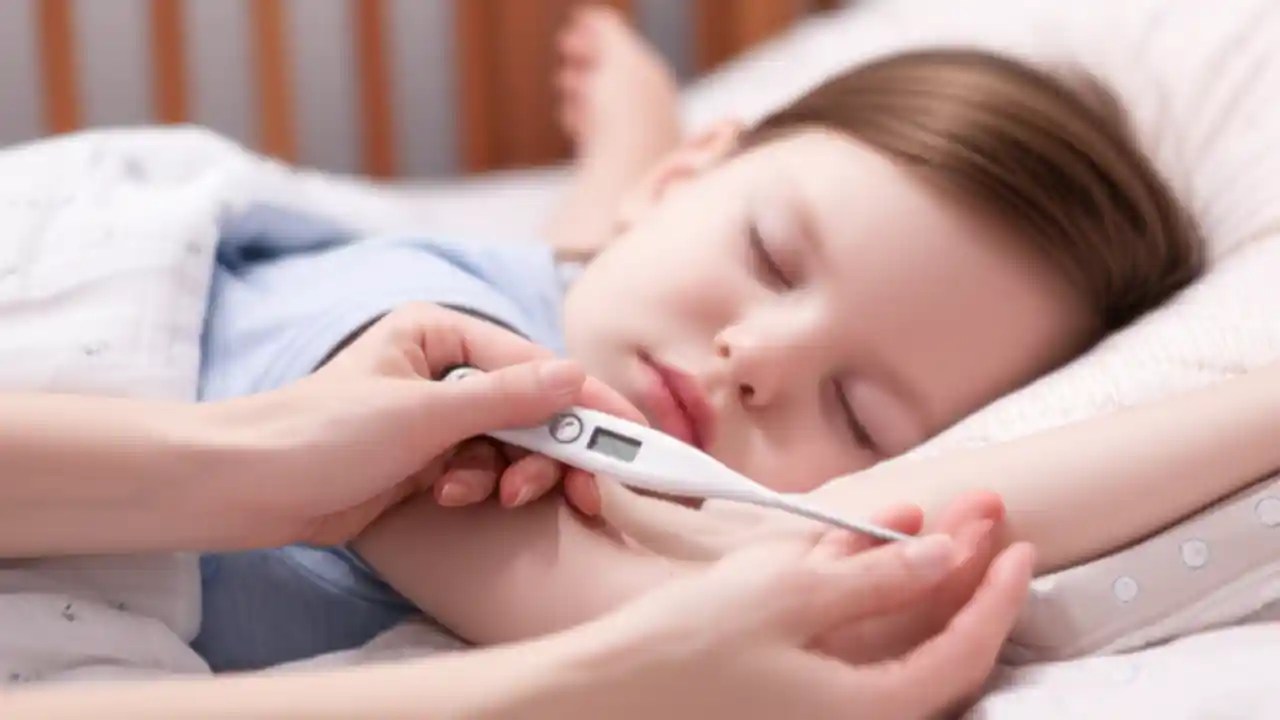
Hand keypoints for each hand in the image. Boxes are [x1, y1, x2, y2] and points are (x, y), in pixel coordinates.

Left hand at [208, 303, 639, 546]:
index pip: (537, 368)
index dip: (589, 406)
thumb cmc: (319, 434)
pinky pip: (484, 472)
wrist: (246, 488)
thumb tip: (577, 377)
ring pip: (513, 447)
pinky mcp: (427, 460)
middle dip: (552, 453)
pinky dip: (480, 489)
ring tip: (488, 495)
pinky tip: (450, 498)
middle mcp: (445, 369)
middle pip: (533, 411)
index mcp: (442, 334)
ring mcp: (437, 417)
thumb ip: (507, 399)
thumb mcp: (422, 414)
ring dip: (511, 476)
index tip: (635, 439)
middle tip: (584, 494)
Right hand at [584, 502, 1034, 719]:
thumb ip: (876, 578)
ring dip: (911, 570)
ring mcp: (815, 697)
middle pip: (930, 640)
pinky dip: (856, 583)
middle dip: (961, 571)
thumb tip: (945, 558)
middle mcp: (849, 713)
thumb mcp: (788, 597)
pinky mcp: (782, 678)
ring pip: (888, 631)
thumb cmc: (684, 648)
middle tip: (985, 516)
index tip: (1017, 546)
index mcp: (866, 710)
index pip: (962, 653)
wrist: (601, 688)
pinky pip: (841, 630)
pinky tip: (860, 535)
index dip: (996, 597)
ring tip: (934, 513)